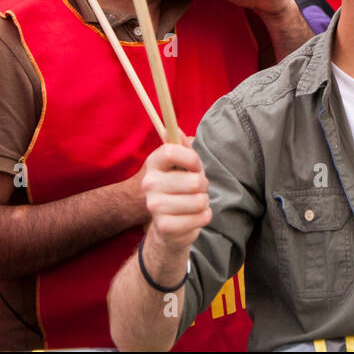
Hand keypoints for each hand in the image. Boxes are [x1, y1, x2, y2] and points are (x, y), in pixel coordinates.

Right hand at [139, 137, 210, 253]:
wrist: (169, 225)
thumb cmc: (180, 188)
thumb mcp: (182, 165)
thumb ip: (182, 146)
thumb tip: (172, 127)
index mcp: (153, 163)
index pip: (172, 152)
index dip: (192, 159)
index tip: (196, 166)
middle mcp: (149, 184)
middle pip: (193, 181)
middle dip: (203, 185)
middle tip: (196, 189)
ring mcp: (154, 206)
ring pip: (199, 201)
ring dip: (204, 202)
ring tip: (195, 203)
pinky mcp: (164, 226)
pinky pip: (200, 217)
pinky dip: (204, 217)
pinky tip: (194, 217)